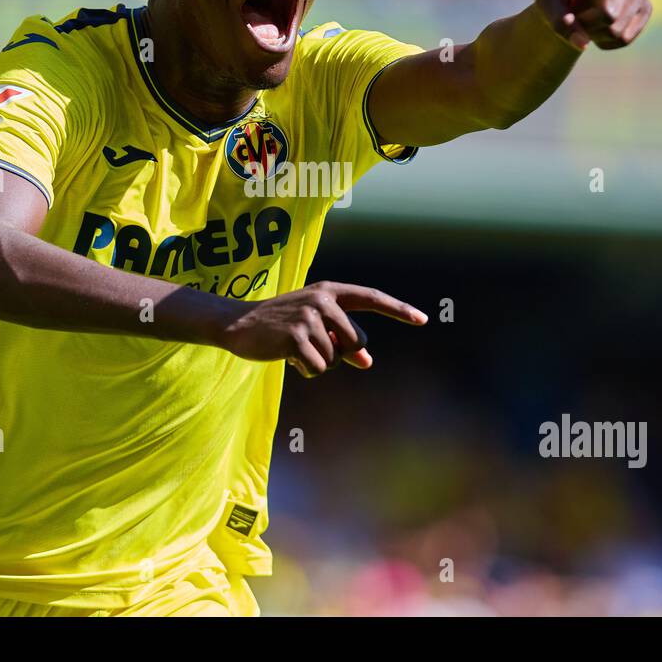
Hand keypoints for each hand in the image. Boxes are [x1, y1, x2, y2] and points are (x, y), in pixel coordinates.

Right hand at [216, 281, 427, 377]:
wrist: (238, 324)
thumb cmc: (281, 326)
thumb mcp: (315, 329)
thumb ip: (343, 341)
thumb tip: (368, 362)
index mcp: (330, 292)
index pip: (371, 298)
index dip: (399, 310)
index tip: (424, 319)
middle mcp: (322, 301)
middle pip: (357, 342)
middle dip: (340, 352)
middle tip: (312, 344)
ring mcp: (309, 318)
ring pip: (336, 358)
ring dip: (318, 361)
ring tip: (294, 347)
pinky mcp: (296, 338)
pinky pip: (319, 368)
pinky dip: (306, 369)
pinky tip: (287, 357)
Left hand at [535, 0, 651, 50]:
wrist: (573, 7)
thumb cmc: (558, 0)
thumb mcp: (547, 6)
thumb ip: (558, 21)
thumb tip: (582, 44)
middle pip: (608, 14)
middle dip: (588, 24)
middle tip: (578, 17)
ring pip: (616, 30)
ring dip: (596, 34)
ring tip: (589, 22)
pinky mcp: (645, 9)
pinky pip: (625, 39)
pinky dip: (608, 43)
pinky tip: (601, 31)